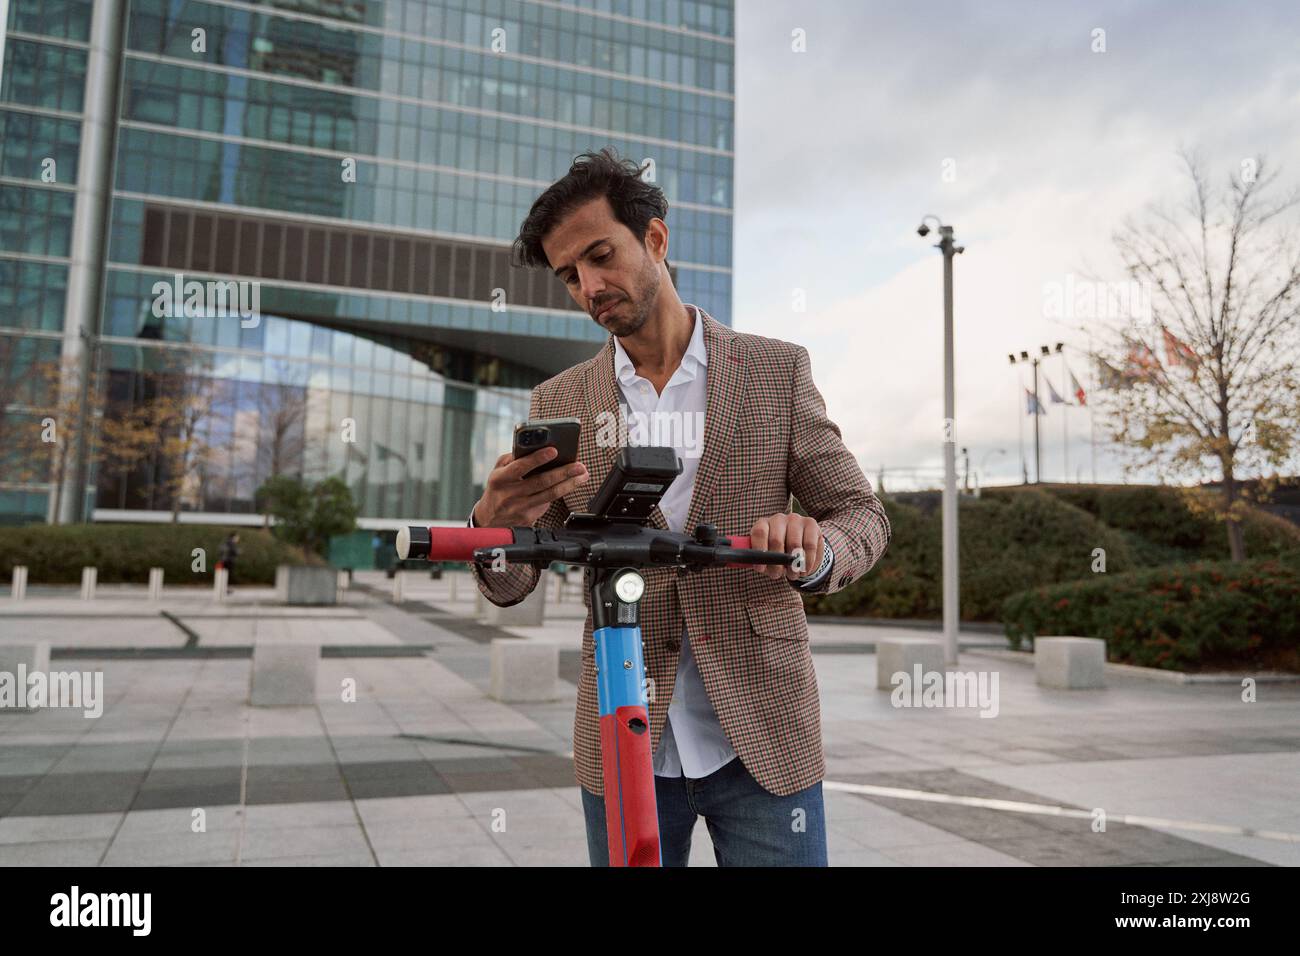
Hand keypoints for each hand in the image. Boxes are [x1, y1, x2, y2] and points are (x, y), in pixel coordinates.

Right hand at [472, 447, 588, 527]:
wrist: (488, 519)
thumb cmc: (498, 488)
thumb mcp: (498, 470)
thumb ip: (513, 459)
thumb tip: (536, 449)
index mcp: (499, 479)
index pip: (520, 467)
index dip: (537, 458)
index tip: (554, 450)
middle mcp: (509, 495)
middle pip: (541, 482)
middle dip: (563, 472)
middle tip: (579, 465)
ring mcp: (519, 508)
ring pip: (549, 495)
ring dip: (569, 484)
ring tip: (582, 475)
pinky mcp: (528, 519)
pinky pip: (547, 504)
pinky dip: (559, 493)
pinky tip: (569, 485)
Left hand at [749, 513, 822, 580]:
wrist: (799, 546)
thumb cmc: (778, 553)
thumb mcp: (766, 556)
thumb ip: (761, 559)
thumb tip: (759, 565)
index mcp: (763, 524)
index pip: (759, 532)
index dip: (759, 550)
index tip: (761, 568)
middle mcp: (778, 519)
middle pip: (776, 540)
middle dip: (777, 563)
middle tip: (778, 575)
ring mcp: (795, 520)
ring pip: (795, 545)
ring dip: (794, 566)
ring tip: (793, 574)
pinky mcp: (811, 524)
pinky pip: (810, 546)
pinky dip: (808, 562)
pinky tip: (805, 569)